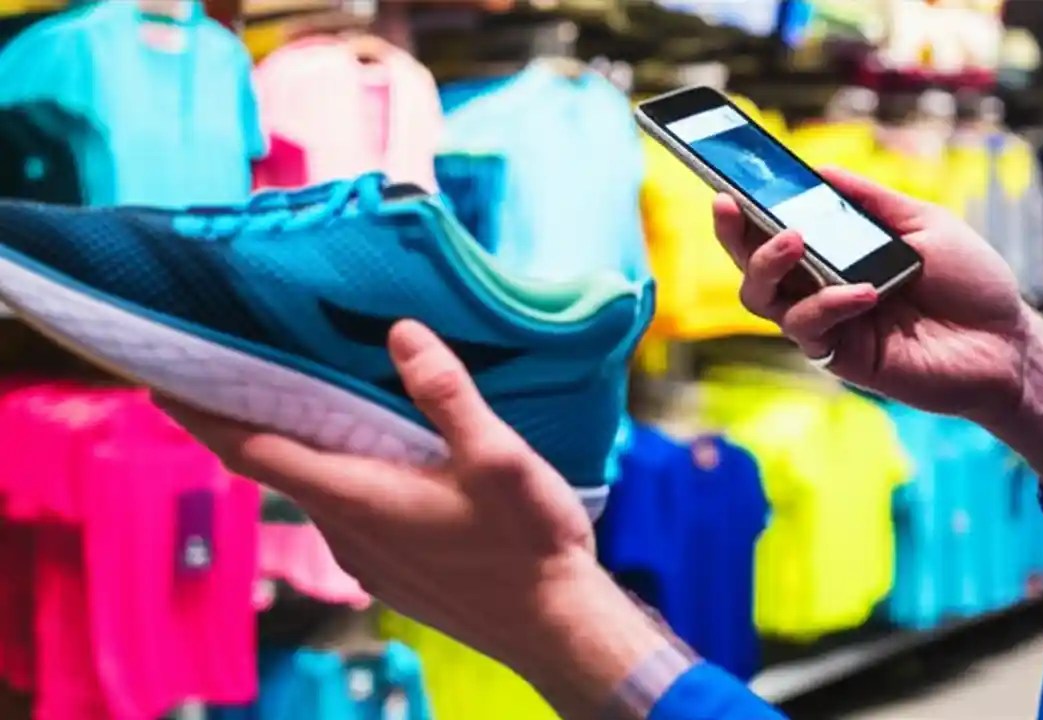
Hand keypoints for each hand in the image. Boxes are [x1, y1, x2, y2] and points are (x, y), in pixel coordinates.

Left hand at [159, 320, 673, 718]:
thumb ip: (446, 395)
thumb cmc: (528, 544)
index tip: (162, 383)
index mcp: (357, 497)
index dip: (203, 416)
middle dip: (247, 421)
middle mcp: (346, 532)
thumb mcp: (499, 458)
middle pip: (276, 468)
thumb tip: (402, 332)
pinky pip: (345, 516)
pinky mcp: (392, 574)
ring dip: (298, 449)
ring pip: (315, 492)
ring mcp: (366, 560)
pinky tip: (373, 460)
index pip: (253, 450)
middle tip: (235, 369)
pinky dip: (335, 478)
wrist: (556, 628)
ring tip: (307, 401)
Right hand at [714, 166, 1029, 421]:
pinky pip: (808, 329)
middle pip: (753, 266)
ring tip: (794, 240)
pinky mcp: (841, 357)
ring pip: (763, 300)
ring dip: (769, 265)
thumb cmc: (971, 284)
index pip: (775, 232)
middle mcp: (822, 289)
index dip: (745, 211)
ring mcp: (828, 325)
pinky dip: (827, 304)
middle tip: (730, 204)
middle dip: (734, 235)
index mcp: (837, 256)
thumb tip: (819, 170)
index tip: (726, 182)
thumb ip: (872, 202)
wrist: (1008, 343)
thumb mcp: (925, 224)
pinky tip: (862, 291)